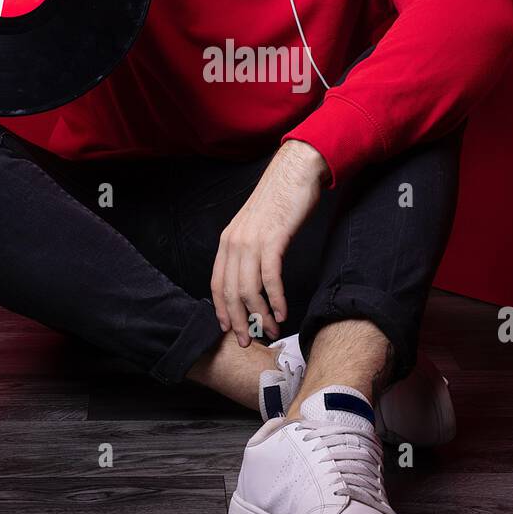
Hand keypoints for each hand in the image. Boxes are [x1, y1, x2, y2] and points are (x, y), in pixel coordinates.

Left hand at [210, 140, 329, 347]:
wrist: (295, 172)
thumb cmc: (279, 199)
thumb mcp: (255, 226)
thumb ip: (250, 249)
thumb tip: (253, 276)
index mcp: (227, 240)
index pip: (217, 283)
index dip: (221, 309)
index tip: (230, 328)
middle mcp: (234, 242)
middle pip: (231, 292)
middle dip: (239, 321)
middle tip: (249, 341)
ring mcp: (252, 241)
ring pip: (249, 290)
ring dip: (261, 316)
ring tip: (272, 331)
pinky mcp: (273, 240)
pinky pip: (270, 279)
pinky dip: (277, 300)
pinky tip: (283, 312)